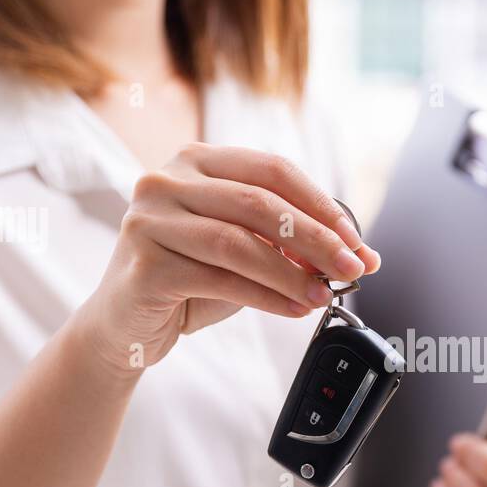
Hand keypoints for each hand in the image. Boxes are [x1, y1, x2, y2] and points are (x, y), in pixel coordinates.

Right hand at [76, 143, 380, 377]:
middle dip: (317, 239)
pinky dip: (267, 297)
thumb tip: (360, 255)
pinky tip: (294, 309)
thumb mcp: (247, 253)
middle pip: (260, 204)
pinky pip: (221, 279)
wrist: (126, 326)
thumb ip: (291, 245)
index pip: (273, 170)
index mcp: (196, 161)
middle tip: (353, 269)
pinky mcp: (144, 264)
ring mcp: (149, 220)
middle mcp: (165, 180)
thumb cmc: (190, 281)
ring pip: (239, 242)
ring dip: (293, 273)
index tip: (357, 242)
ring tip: (324, 295)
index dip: (322, 206)